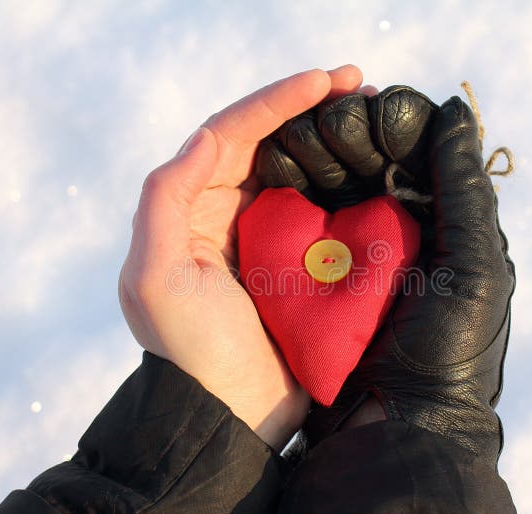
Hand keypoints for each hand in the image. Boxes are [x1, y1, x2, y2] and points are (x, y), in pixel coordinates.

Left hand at [118, 66, 365, 450]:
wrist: (232, 416)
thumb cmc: (189, 351)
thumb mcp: (155, 277)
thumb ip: (166, 200)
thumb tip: (206, 138)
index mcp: (192, 208)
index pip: (232, 135)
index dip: (277, 100)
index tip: (326, 80)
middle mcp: (228, 213)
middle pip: (271, 142)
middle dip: (312, 107)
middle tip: (360, 84)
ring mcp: (269, 237)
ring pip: (301, 171)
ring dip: (333, 138)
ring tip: (374, 114)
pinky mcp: (302, 263)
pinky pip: (326, 211)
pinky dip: (349, 184)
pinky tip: (375, 167)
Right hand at [257, 86, 514, 464]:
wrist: (396, 428)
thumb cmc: (446, 350)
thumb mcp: (474, 268)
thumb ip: (464, 189)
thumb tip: (454, 109)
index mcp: (447, 224)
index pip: (418, 150)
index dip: (389, 123)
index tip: (359, 104)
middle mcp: (406, 233)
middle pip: (373, 162)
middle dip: (346, 136)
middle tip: (320, 127)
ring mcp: (360, 255)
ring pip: (336, 186)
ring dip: (316, 159)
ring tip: (293, 143)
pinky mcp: (322, 277)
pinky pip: (307, 224)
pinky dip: (293, 195)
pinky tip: (277, 177)